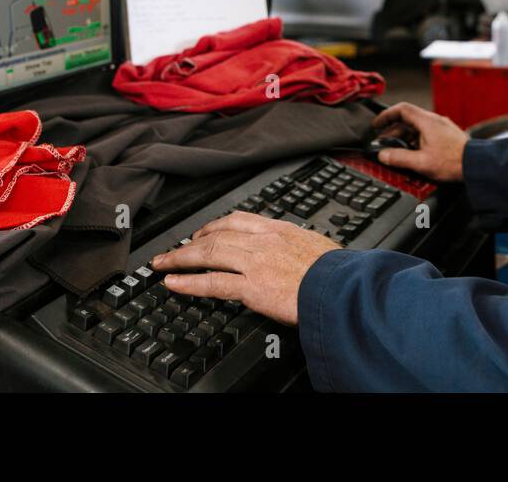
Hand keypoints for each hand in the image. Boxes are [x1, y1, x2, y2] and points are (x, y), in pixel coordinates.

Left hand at [152, 212, 340, 325]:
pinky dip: (190, 282)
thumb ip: (298, 249)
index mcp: (281, 229)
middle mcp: (264, 241)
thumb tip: (295, 256)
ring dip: (181, 259)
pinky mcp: (252, 287)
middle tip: (172, 250)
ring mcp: (256, 262)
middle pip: (217, 235)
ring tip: (163, 264)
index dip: (214, 225)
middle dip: (190, 242)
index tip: (202, 232)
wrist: (344, 288)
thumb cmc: (339, 273)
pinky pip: (213, 282)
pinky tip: (174, 283)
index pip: (238, 220)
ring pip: (209, 254)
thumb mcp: (317, 249)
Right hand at [371, 102, 467, 181]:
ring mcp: (441, 128)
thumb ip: (399, 158)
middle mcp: (434, 121)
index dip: (386, 115)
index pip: (402, 109)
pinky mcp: (447, 136)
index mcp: (427, 122)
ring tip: (397, 150)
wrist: (477, 165)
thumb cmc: (454, 162)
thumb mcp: (421, 162)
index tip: (377, 124)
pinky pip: (426, 133)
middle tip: (384, 142)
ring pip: (417, 127)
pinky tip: (414, 154)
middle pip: (408, 119)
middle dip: (393, 130)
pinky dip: (415, 140)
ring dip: (404, 137)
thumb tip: (384, 155)